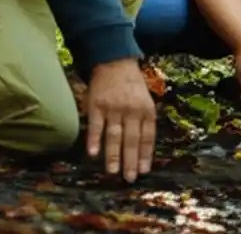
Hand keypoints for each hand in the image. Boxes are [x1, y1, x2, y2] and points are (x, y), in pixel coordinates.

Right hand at [86, 57, 157, 182]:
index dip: (145, 155)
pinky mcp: (96, 106)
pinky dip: (94, 140)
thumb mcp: (146, 100)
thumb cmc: (132, 85)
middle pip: (132, 140)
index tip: (143, 171)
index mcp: (146, 110)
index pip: (147, 137)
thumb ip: (145, 121)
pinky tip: (93, 153)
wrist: (115, 62)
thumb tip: (144, 148)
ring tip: (113, 172)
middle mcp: (132, 111)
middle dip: (131, 160)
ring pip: (114, 135)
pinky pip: (95, 126)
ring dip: (113, 155)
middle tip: (129, 178)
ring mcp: (113, 108)